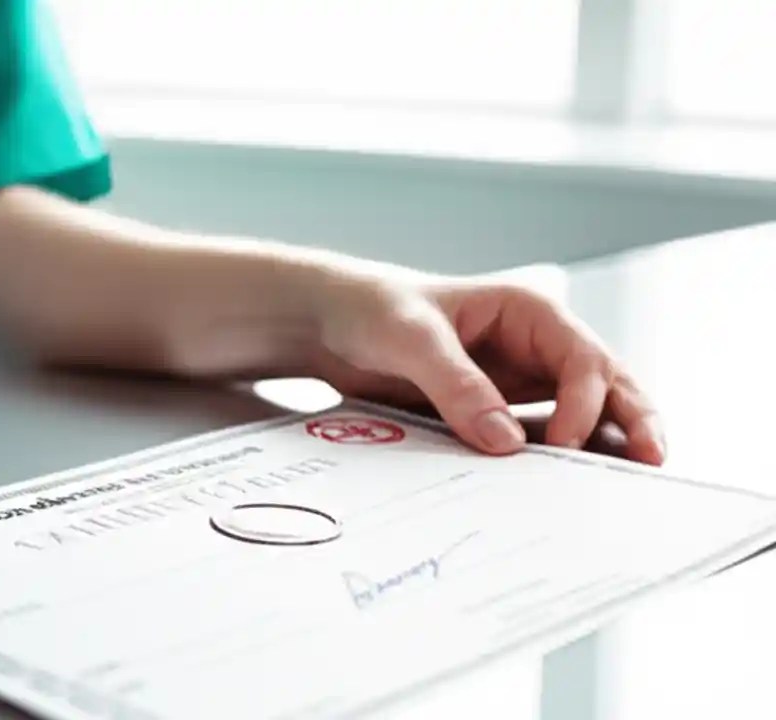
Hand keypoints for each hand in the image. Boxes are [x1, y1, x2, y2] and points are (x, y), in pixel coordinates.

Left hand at [306, 268, 664, 463]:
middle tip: (655, 464)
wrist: (331, 325)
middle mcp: (535, 348)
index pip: (583, 358)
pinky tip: (558, 494)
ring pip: (579, 420)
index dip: (585, 402)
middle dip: (634, 423)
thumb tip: (505, 442)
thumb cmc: (373, 310)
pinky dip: (551, 466)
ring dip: (598, 451)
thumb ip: (457, 386)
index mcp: (529, 312)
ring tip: (618, 493)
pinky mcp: (496, 415)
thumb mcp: (411, 339)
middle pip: (604, 388)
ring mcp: (519, 385)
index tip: (562, 444)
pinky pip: (535, 443)